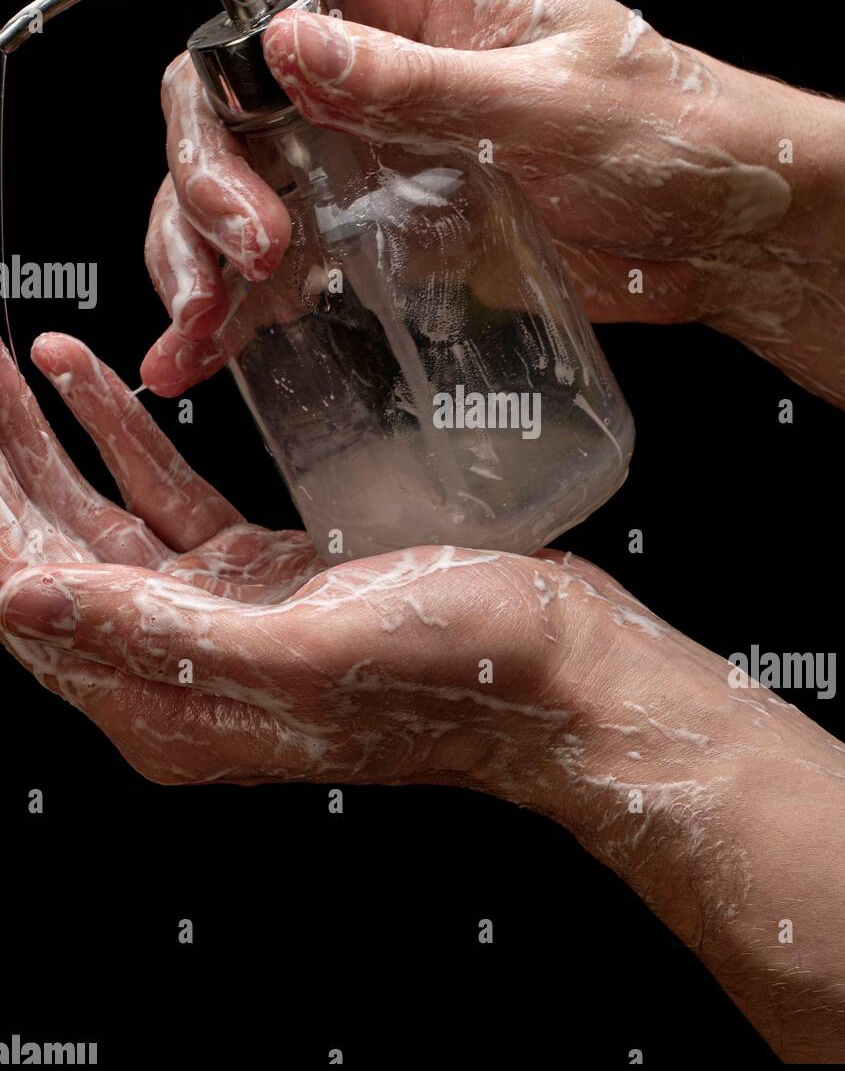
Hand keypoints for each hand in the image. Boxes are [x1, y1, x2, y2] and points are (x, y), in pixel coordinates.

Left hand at [0, 333, 642, 789]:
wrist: (563, 666)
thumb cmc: (460, 672)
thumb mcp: (301, 654)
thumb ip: (159, 637)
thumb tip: (22, 604)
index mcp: (174, 709)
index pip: (38, 609)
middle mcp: (188, 668)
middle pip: (61, 557)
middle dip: (10, 465)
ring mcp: (229, 616)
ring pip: (110, 521)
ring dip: (58, 442)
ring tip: (12, 362)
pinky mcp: (271, 574)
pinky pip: (176, 501)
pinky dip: (134, 439)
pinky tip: (101, 384)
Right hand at [128, 0, 794, 395]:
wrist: (722, 233)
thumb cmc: (677, 134)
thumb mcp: (558, 108)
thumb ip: (426, 87)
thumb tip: (294, 51)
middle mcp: (375, 48)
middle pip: (223, 60)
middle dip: (206, 154)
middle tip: (252, 242)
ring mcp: (370, 139)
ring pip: (235, 163)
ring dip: (196, 240)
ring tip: (213, 322)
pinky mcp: (382, 220)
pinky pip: (282, 245)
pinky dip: (237, 300)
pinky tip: (214, 349)